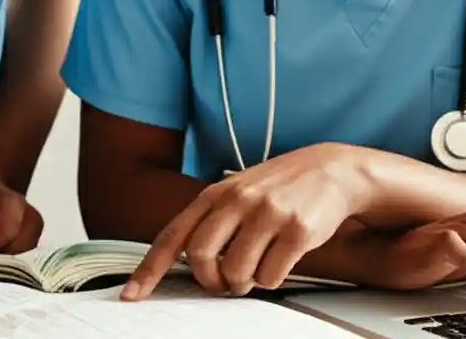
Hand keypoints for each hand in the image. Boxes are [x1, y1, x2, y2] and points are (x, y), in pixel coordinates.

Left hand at [121, 143, 370, 300]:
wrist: (333, 170)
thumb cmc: (280, 187)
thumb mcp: (239, 191)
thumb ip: (212, 220)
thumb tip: (187, 260)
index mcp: (217, 193)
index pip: (174, 236)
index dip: (150, 269)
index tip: (132, 295)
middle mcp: (238, 200)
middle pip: (202, 257)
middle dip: (210, 280)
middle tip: (225, 282)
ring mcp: (268, 214)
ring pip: (237, 272)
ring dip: (244, 283)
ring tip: (257, 269)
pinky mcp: (297, 230)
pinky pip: (271, 276)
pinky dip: (271, 280)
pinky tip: (281, 260)